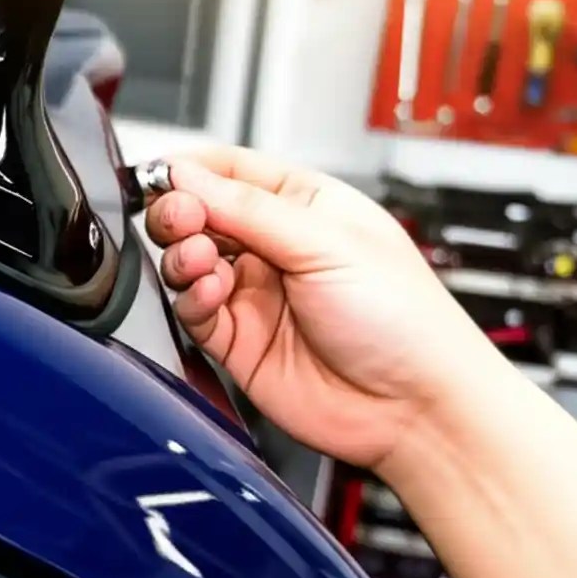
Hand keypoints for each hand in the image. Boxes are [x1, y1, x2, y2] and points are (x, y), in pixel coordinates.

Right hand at [147, 147, 509, 468]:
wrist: (413, 407)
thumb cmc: (403, 319)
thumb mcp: (327, 242)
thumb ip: (248, 208)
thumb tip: (187, 175)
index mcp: (304, 205)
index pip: (230, 171)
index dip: (191, 170)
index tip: (163, 175)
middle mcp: (274, 246)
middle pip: (200, 214)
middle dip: (179, 212)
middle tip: (178, 217)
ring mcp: (254, 294)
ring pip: (189, 262)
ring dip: (182, 255)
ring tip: (198, 258)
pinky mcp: (237, 340)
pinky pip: (194, 310)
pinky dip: (192, 298)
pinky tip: (211, 293)